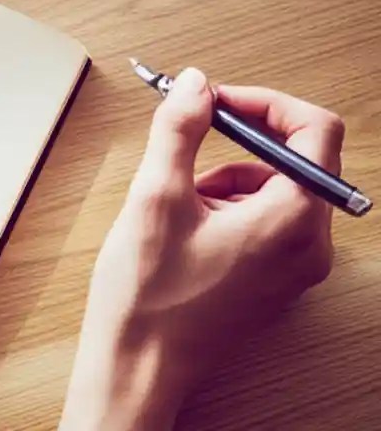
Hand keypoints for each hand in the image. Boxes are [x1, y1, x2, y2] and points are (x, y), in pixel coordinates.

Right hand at [60, 68, 339, 429]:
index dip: (264, 103)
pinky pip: (269, 220)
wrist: (137, 367)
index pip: (316, 130)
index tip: (216, 102)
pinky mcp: (275, 279)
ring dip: (230, 174)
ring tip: (179, 195)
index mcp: (293, 220)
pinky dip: (231, 205)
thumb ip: (180, 130)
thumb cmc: (148, 298)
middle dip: (240, 140)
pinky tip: (185, 222)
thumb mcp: (156, 197)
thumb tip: (195, 85)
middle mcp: (309, 245)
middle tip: (190, 136)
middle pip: (298, 159)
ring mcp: (296, 266)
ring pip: (279, 189)